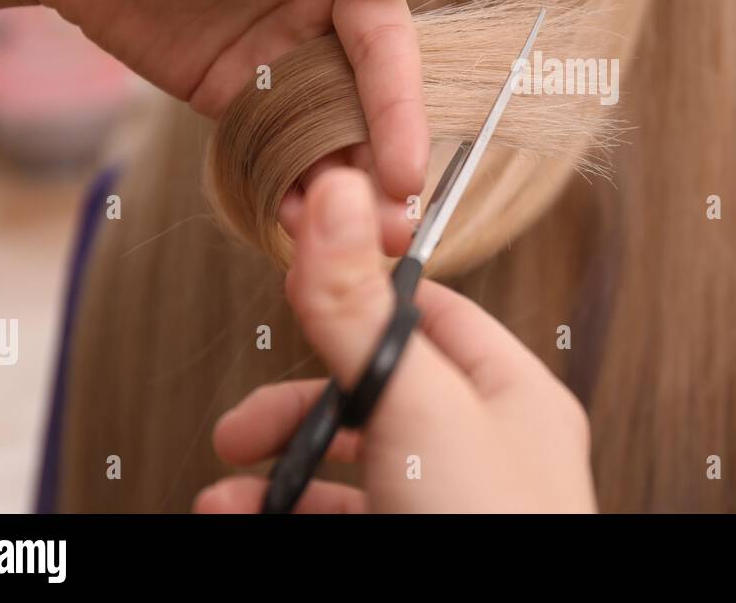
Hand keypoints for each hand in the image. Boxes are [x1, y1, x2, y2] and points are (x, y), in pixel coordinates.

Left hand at [0, 0, 448, 208]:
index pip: (387, 49)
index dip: (400, 111)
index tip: (406, 171)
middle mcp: (321, 20)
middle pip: (367, 104)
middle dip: (382, 168)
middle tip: (391, 232)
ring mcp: (278, 63)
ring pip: (325, 135)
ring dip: (341, 190)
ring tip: (350, 247)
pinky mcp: (232, 96)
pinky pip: (270, 148)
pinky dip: (286, 188)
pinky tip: (295, 227)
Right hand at [194, 168, 597, 513]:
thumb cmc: (483, 525)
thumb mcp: (415, 401)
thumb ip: (361, 306)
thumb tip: (334, 186)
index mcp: (512, 395)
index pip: (433, 316)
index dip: (360, 298)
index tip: (292, 294)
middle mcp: (486, 452)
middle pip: (375, 397)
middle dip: (294, 406)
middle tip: (236, 428)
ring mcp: (450, 508)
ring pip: (350, 472)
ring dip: (277, 474)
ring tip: (222, 490)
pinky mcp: (414, 549)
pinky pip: (343, 521)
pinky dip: (286, 515)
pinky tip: (240, 520)